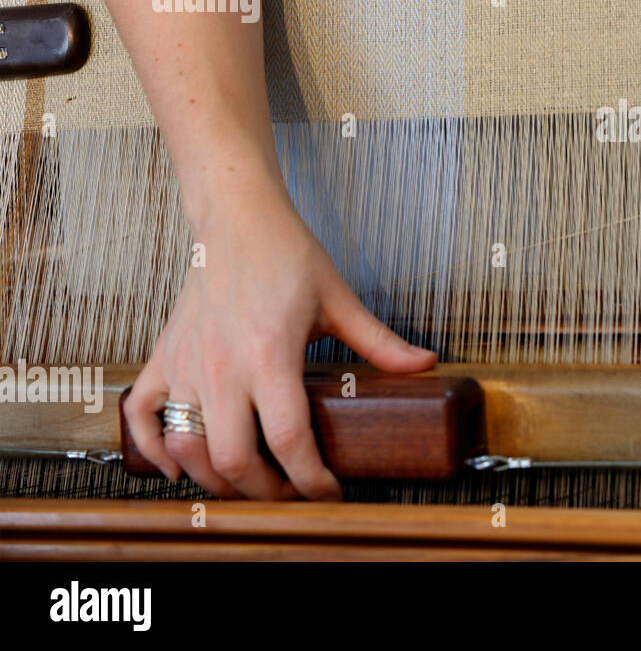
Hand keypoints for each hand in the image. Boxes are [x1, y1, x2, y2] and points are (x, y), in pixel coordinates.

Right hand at [122, 192, 437, 498]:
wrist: (236, 218)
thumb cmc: (286, 254)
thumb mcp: (340, 299)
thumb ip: (381, 342)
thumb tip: (424, 363)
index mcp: (270, 354)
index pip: (287, 437)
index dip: (310, 478)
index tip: (328, 492)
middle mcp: (222, 366)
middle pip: (233, 458)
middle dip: (265, 492)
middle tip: (291, 495)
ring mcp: (187, 364)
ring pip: (188, 447)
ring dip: (215, 478)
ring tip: (249, 483)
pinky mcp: (164, 357)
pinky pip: (144, 416)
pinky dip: (156, 448)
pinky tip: (180, 462)